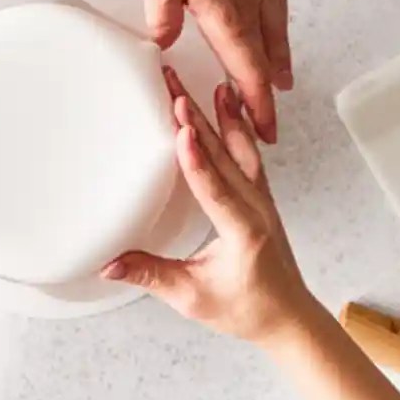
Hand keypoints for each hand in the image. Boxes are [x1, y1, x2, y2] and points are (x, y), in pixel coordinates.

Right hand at [102, 68, 310, 344]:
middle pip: (224, 156)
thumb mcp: (192, 297)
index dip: (196, 159)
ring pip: (240, 149)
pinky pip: (249, 154)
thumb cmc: (248, 310)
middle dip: (198, 119)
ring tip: (207, 82)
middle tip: (175, 86)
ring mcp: (261, 199)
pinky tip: (230, 105)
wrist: (288, 317)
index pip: (215, 189)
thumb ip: (151, 275)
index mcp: (243, 232)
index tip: (182, 128)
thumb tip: (110, 265)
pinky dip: (238, 127)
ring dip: (222, 115)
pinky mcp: (260, 196)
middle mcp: (256, 208)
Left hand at [131, 0, 289, 143]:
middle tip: (270, 126)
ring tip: (282, 83)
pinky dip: (278, 25)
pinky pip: (275, 2)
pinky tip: (275, 24)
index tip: (264, 133)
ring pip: (274, 31)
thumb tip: (164, 44)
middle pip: (265, 59)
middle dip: (267, 96)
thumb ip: (162, 16)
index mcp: (223, 10)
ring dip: (277, 62)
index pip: (247, 72)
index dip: (256, 107)